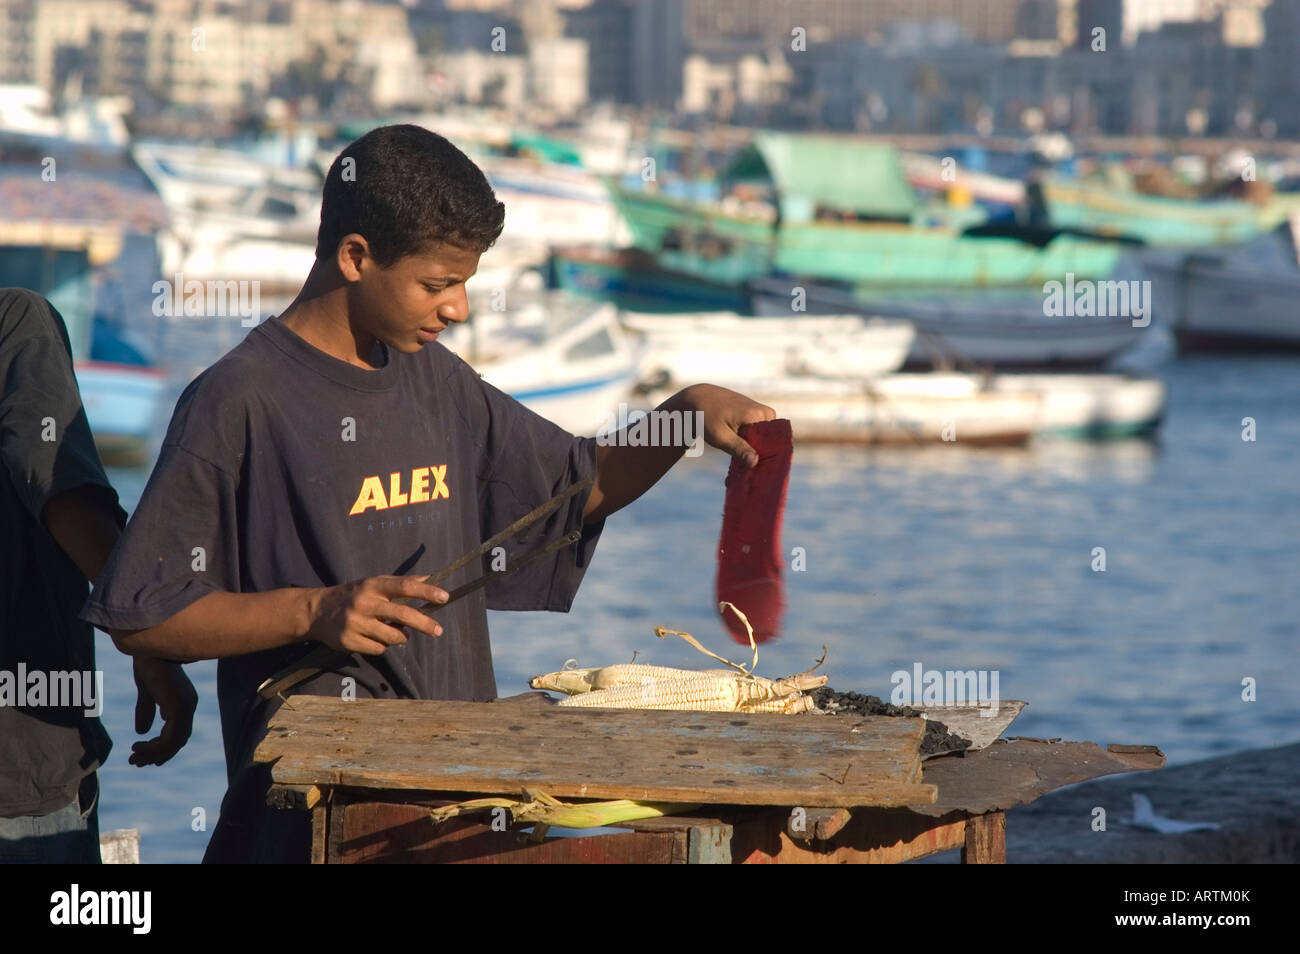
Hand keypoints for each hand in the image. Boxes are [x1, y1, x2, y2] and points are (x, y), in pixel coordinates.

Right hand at [130, 657, 197, 766]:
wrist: (150, 645)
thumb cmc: (148, 664)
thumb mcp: (147, 691)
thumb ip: (146, 709)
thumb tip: (141, 730)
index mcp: (183, 702)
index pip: (178, 733)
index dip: (163, 748)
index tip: (146, 758)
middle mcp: (188, 705)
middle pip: (177, 741)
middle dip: (157, 755)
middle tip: (136, 762)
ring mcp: (185, 706)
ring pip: (174, 742)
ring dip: (154, 753)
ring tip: (134, 757)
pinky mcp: (178, 705)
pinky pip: (171, 736)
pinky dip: (156, 746)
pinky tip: (138, 744)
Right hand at [303, 575, 449, 654]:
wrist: (317, 611)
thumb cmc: (354, 595)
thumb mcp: (374, 583)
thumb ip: (401, 582)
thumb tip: (431, 578)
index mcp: (373, 585)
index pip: (404, 586)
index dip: (426, 591)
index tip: (444, 597)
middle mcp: (364, 602)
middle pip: (402, 615)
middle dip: (424, 623)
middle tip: (438, 630)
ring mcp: (355, 623)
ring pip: (392, 637)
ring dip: (400, 637)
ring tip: (396, 632)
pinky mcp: (348, 641)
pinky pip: (378, 649)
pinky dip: (382, 646)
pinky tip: (374, 637)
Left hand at [682, 383, 776, 466]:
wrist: (696, 398)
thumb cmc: (705, 417)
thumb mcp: (720, 436)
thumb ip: (739, 449)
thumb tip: (755, 462)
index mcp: (758, 415)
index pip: (774, 441)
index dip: (768, 456)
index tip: (760, 469)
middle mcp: (763, 411)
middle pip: (769, 439)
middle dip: (759, 453)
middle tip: (747, 467)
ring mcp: (759, 411)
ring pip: (762, 436)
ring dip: (753, 447)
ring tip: (742, 459)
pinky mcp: (753, 412)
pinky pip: (756, 430)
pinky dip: (749, 440)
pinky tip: (739, 449)